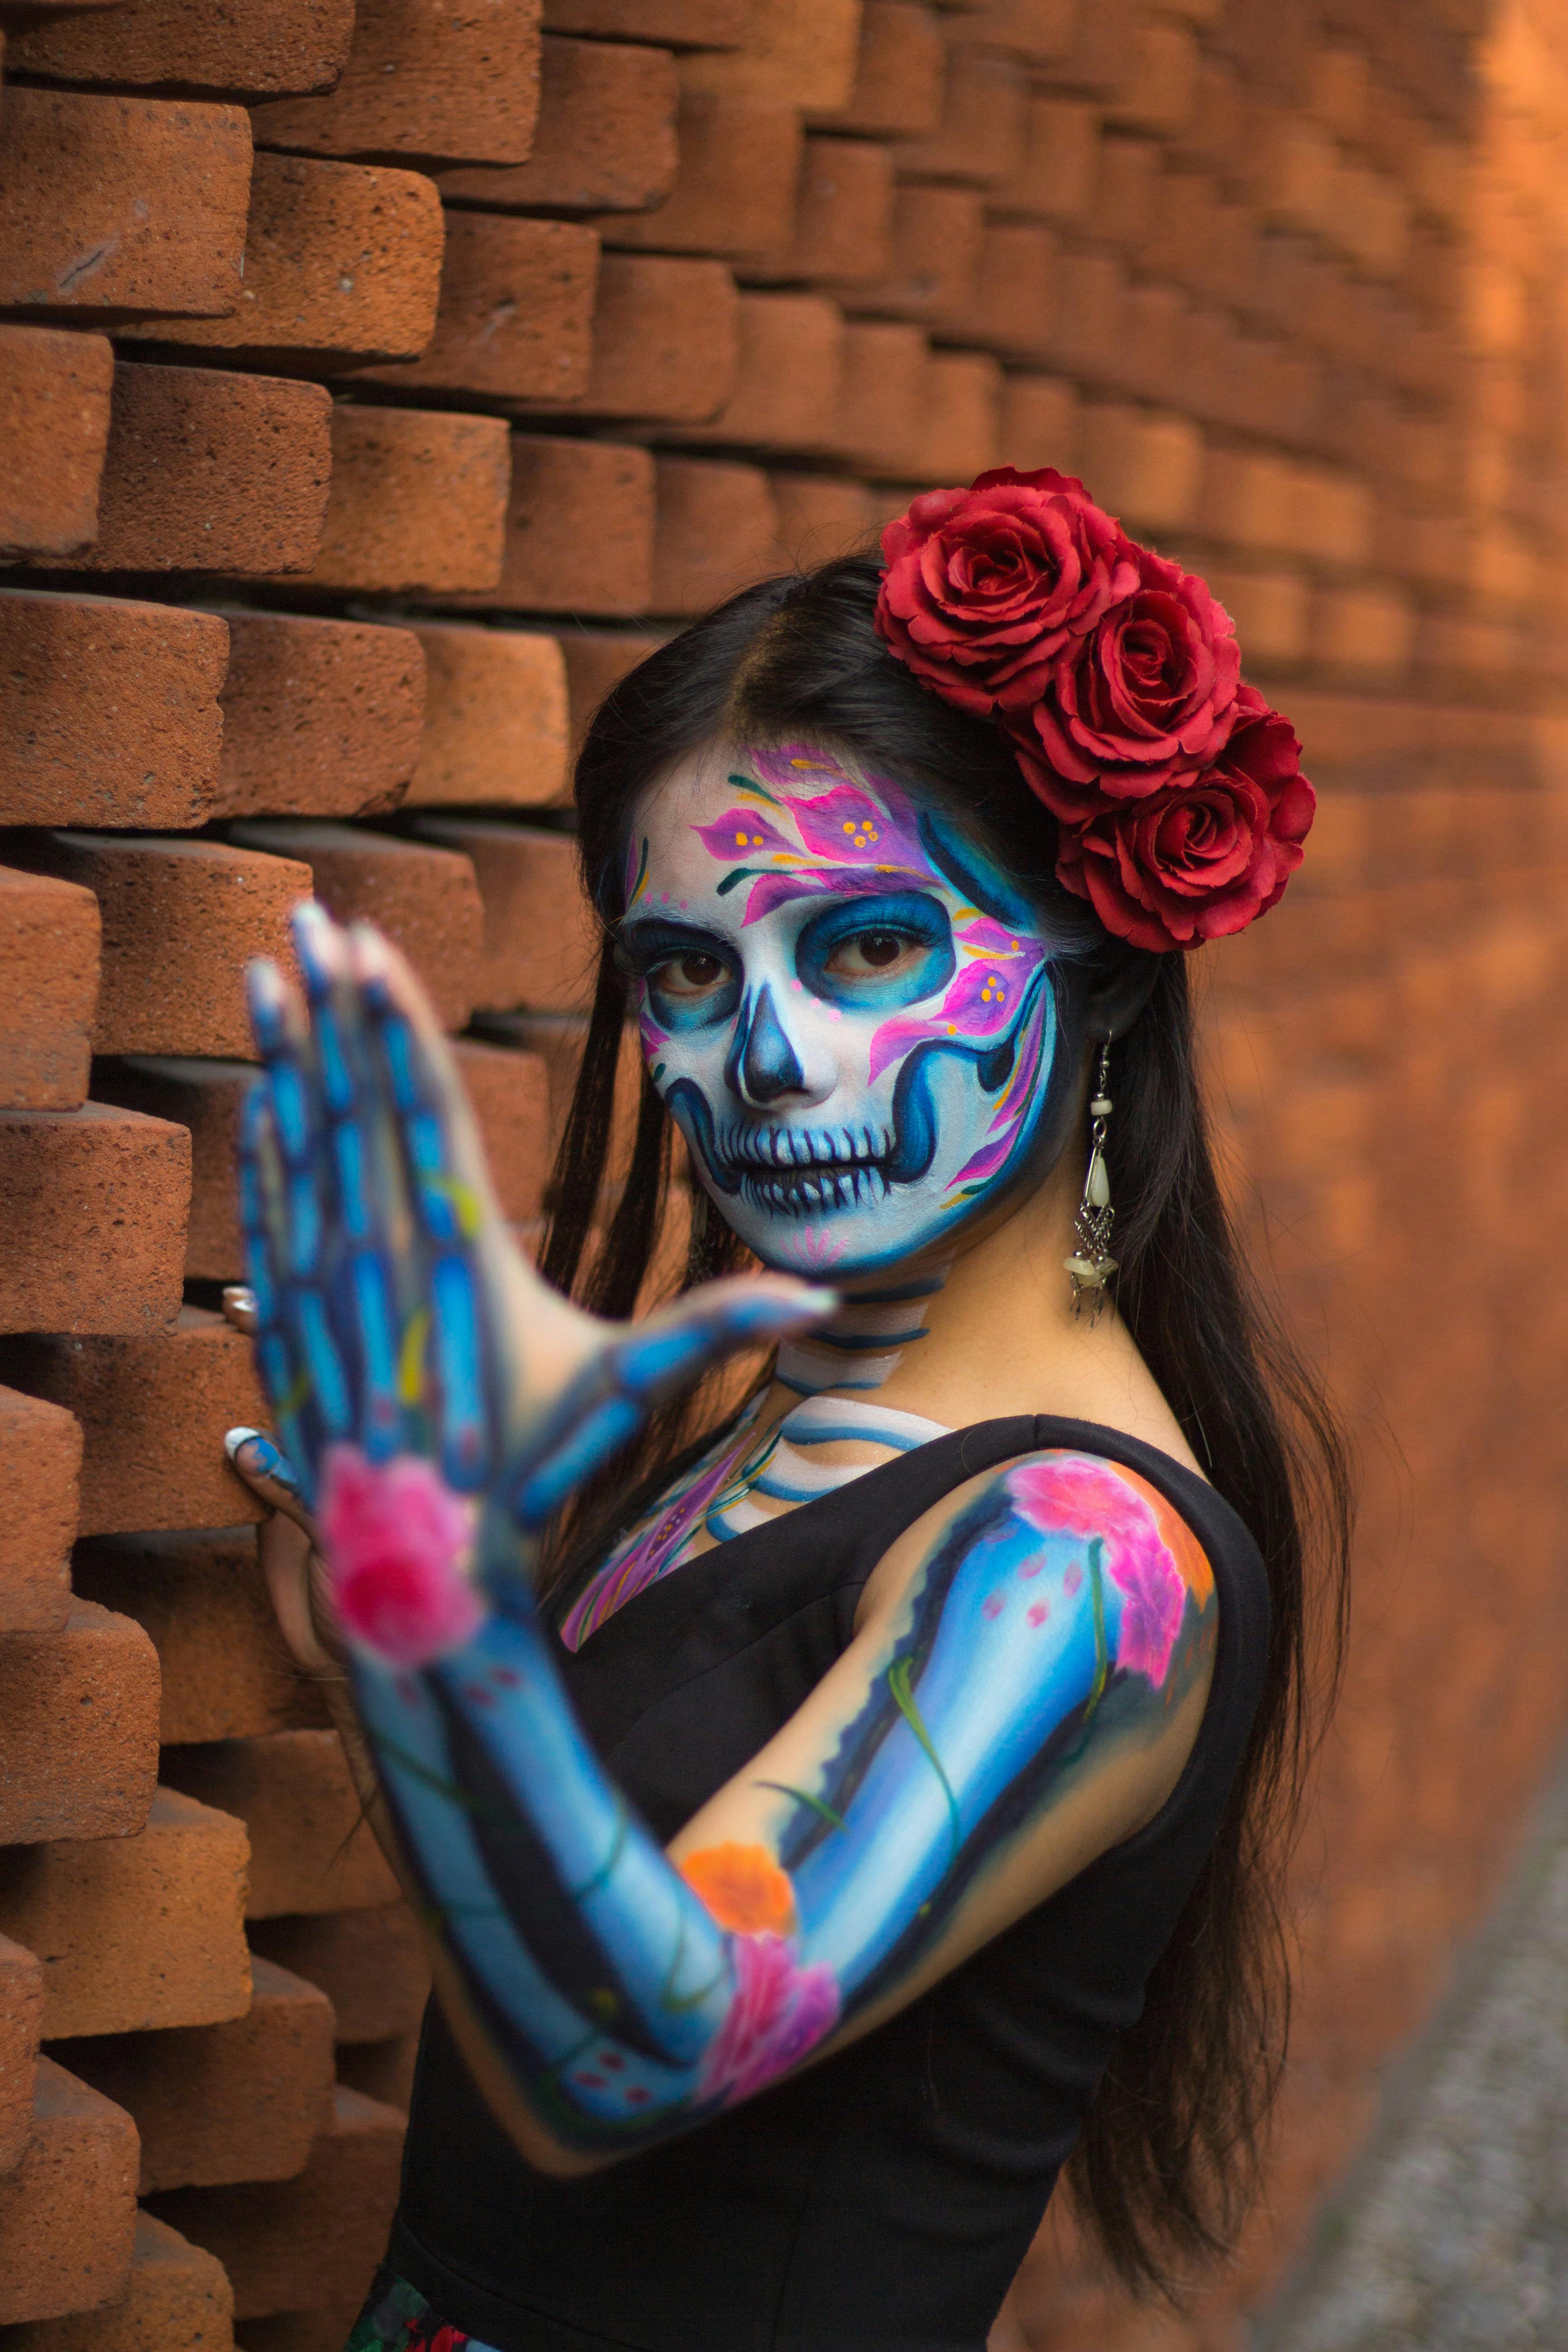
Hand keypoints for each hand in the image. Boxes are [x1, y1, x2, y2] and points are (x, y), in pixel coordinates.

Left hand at [236, 906, 829, 1658]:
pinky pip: (271, 1209)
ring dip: (288, 1052)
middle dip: (333, 1005)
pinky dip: (263, 1144)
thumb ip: (714, 1331)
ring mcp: (328, 1282)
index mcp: (462, 1253)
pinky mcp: (292, 1314)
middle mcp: (383, 1253)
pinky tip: (258, 1090)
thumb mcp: (623, 1391)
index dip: (396, 1027)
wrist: (421, 1558)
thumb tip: (820, 1299)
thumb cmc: (530, 1464)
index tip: (370, 950)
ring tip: (271, 966)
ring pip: (303, 1142)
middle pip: (356, 1103)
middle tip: (310, 914)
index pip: (427, 1114)